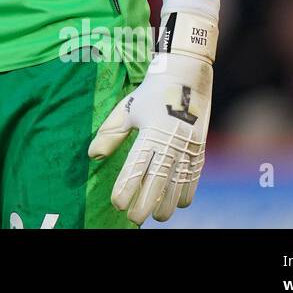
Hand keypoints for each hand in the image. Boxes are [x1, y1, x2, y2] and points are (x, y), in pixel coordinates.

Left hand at [88, 0, 218, 223]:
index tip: (116, 203)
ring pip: (178, 183)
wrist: (187, 75)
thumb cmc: (152, 92)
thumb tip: (92, 155)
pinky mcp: (200, 147)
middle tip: (134, 218)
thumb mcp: (127, 109)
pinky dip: (187, 192)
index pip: (136, 166)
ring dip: (167, 203)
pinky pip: (195, 176)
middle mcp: (171, 141)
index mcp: (151, 131)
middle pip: (158, 181)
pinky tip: (178, 204)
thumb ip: (110, 134)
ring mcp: (189, 146)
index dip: (126, 187)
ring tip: (156, 217)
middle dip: (145, 203)